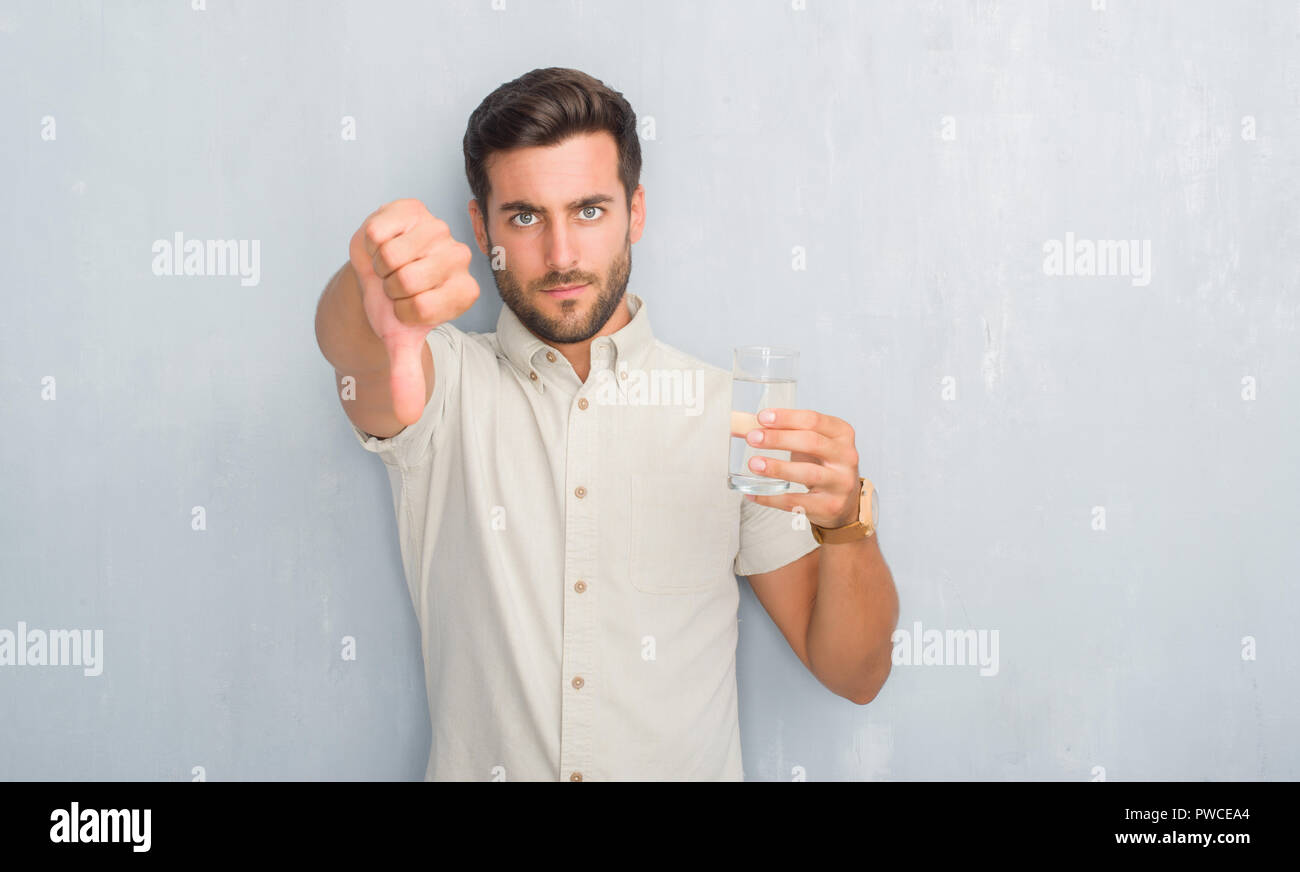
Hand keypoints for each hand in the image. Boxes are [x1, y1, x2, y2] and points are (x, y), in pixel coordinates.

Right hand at [349, 198, 479, 425]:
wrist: (375, 272)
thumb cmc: (393, 305)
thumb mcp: (399, 341)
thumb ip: (406, 376)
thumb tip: (409, 417)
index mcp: (464, 292)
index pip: (421, 310)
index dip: (401, 313)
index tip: (405, 308)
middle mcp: (459, 258)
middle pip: (408, 281)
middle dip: (389, 288)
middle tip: (394, 285)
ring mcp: (438, 230)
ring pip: (393, 255)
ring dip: (379, 264)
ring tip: (389, 265)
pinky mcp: (414, 209)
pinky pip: (379, 230)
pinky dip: (369, 241)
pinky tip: (382, 244)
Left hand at [730, 407, 859, 526]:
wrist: (845, 501)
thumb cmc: (822, 465)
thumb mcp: (811, 444)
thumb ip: (784, 432)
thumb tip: (742, 425)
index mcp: (842, 434)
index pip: (813, 420)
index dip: (787, 418)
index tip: (762, 417)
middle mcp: (846, 456)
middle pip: (811, 442)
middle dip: (779, 439)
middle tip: (752, 438)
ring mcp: (841, 483)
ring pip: (808, 473)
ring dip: (778, 468)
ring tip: (754, 464)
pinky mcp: (830, 506)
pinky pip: (797, 501)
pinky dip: (772, 498)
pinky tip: (753, 493)